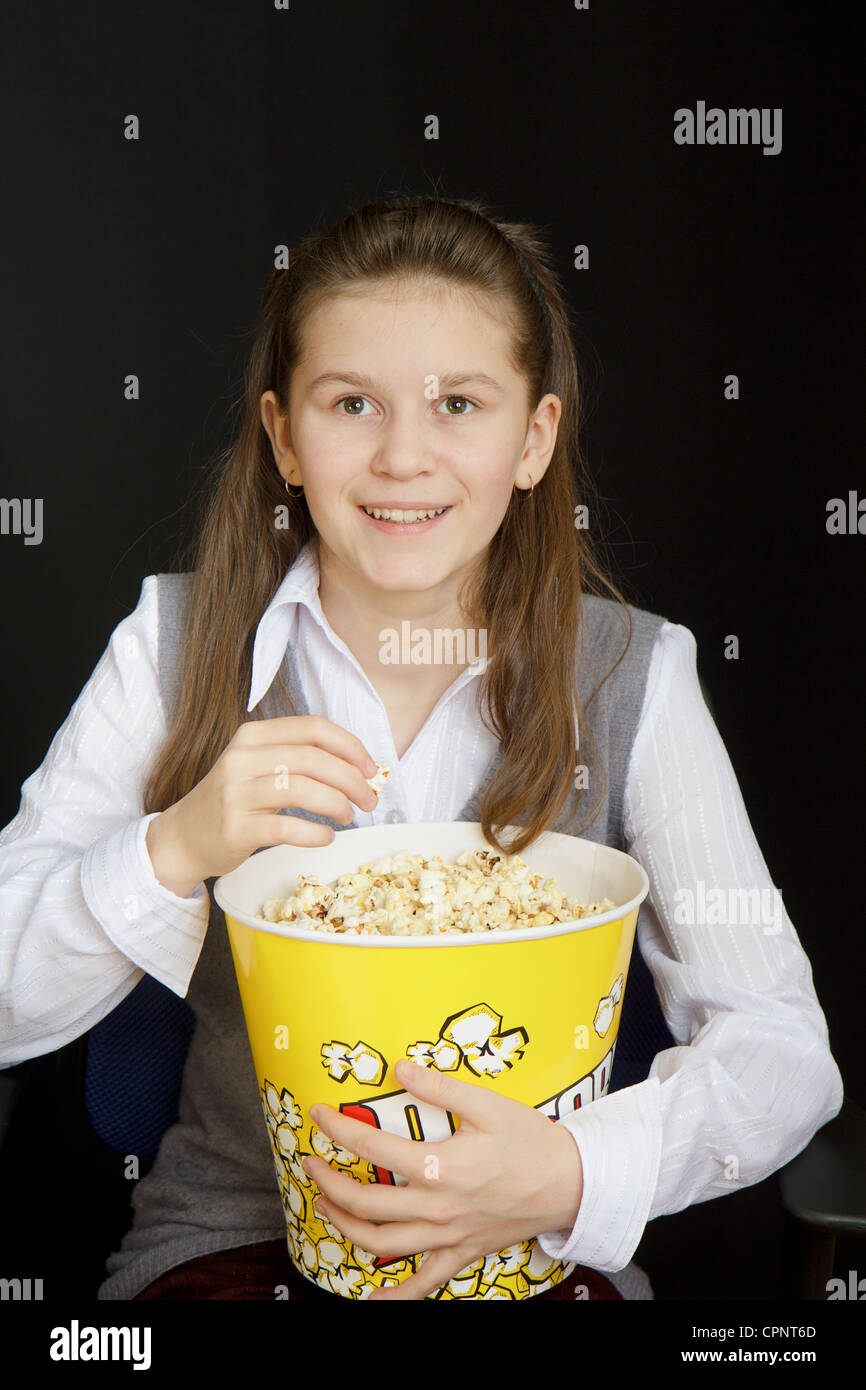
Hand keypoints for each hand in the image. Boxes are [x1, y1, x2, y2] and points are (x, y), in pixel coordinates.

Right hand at [146, 715, 379, 894]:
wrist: (183, 837)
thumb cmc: (233, 801)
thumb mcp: (258, 766)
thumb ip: (298, 759)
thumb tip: (358, 767)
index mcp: (252, 736)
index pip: (312, 728)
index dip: (349, 746)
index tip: (371, 768)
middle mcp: (241, 759)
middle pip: (312, 758)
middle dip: (351, 779)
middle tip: (369, 799)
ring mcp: (235, 793)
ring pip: (301, 789)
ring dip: (336, 803)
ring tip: (348, 815)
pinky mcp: (234, 828)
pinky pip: (285, 827)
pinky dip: (314, 833)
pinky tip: (326, 836)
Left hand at [302, 1058, 583, 1300]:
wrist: (572, 1183)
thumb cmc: (530, 1141)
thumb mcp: (487, 1104)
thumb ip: (439, 1087)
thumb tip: (399, 1066)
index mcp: (440, 1166)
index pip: (373, 1146)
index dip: (339, 1129)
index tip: (319, 1116)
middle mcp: (438, 1207)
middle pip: (365, 1202)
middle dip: (328, 1183)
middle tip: (310, 1163)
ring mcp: (448, 1236)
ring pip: (382, 1244)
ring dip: (345, 1227)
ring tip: (325, 1207)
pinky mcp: (462, 1253)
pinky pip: (424, 1283)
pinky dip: (395, 1297)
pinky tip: (372, 1300)